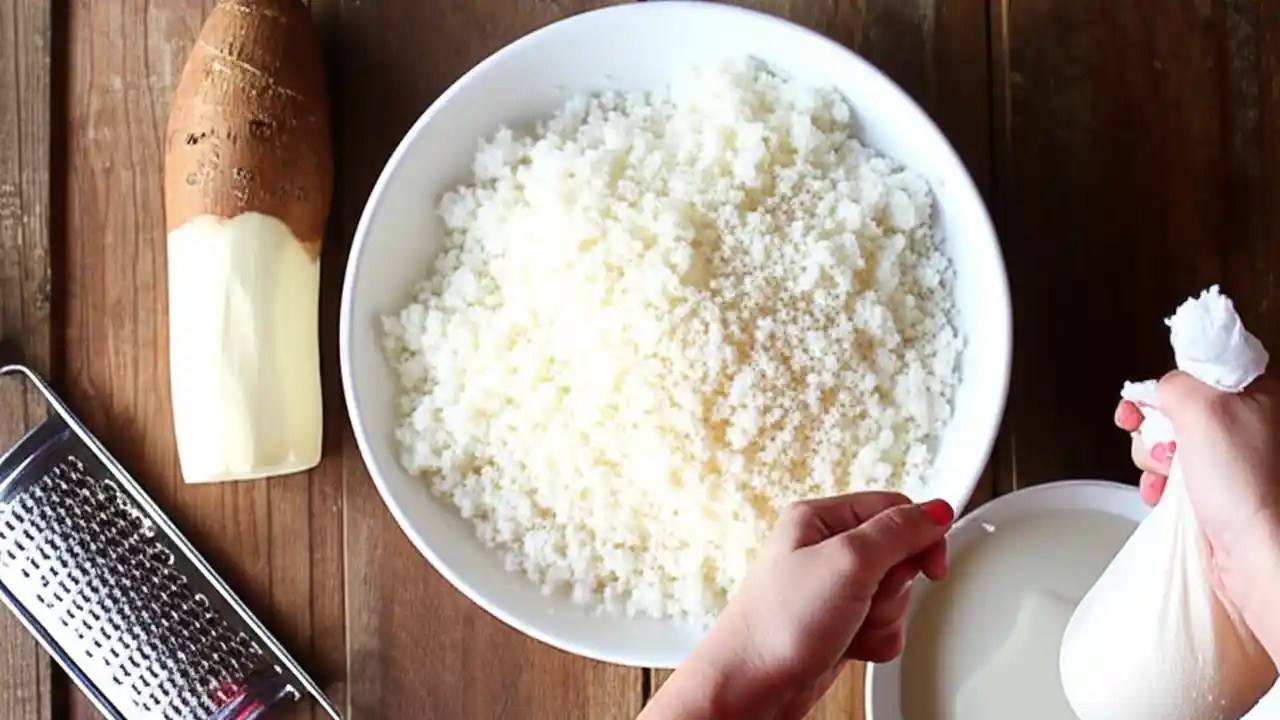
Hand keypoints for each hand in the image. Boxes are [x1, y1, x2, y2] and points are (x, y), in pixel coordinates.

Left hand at [640, 492, 953, 719]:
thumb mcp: (847, 562)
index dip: (919, 536)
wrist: (753, 687)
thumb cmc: (779, 624)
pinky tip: (849, 644)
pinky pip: (883, 624)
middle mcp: (825, 549)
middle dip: (893, 586)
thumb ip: (897, 532)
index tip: (929, 564)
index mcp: (819, 519)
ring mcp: (833, 590)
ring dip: (883, 616)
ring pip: (895, 594)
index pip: (893, 509)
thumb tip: (937, 511)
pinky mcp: (840, 623)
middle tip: (864, 597)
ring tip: (849, 624)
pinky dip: (876, 639)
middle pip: (899, 554)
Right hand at [1116, 371, 1279, 658]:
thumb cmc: (1243, 484)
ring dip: (1154, 462)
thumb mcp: (1204, 410)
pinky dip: (1160, 486)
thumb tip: (1159, 392)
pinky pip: (1172, 476)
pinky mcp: (1217, 490)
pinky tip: (1162, 498)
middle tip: (1165, 450)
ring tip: (1168, 481)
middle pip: (1175, 408)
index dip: (1165, 385)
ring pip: (1168, 443)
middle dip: (1155, 430)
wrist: (1257, 555)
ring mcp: (1231, 460)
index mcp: (1256, 393)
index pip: (1197, 367)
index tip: (1142, 402)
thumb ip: (1175, 385)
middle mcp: (1246, 423)